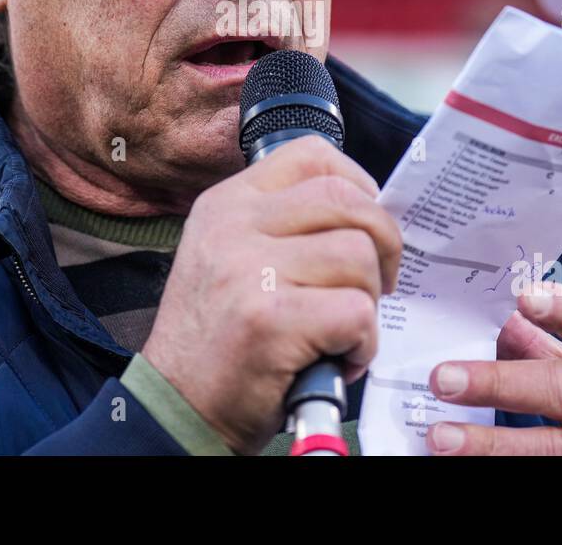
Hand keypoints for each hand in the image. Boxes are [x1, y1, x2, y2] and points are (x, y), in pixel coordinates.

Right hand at [143, 137, 402, 454]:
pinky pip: (356, 311)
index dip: (357, 182)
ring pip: (358, 255)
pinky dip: (363, 342)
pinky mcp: (269, 321)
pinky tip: (338, 359)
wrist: (177, 408)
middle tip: (375, 283)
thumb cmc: (219, 339)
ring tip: (344, 330)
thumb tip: (366, 210)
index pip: (311, 154)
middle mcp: (233, 227)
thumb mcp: (229, 256)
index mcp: (227, 204)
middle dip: (384, 242)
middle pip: (347, 199)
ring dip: (370, 301)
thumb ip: (283, 225)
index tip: (365, 222)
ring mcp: (249, 271)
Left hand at [425, 281, 561, 454]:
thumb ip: (559, 349)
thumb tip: (502, 319)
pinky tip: (469, 468)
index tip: (522, 298)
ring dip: (495, 444)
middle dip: (503, 383)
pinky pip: (559, 479)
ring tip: (442, 437)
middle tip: (445, 378)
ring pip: (561, 449)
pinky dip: (511, 471)